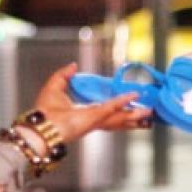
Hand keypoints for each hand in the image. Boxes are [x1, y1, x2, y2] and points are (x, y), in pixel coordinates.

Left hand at [32, 63, 152, 142]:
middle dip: (134, 117)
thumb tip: (73, 66)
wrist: (40, 126)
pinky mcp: (96, 116)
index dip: (120, 108)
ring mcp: (97, 119)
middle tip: (148, 114)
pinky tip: (134, 96)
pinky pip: (113, 107)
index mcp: (86, 113)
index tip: (132, 103)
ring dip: (135, 114)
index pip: (107, 111)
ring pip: (121, 117)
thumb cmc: (44, 111)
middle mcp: (94, 119)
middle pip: (119, 119)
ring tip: (150, 112)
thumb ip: (64, 75)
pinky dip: (124, 101)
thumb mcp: (54, 87)